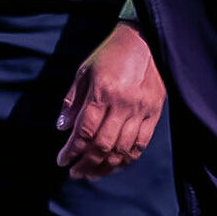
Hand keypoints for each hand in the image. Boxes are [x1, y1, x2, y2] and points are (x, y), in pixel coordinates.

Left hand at [57, 22, 164, 177]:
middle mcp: (123, 104)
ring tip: (93, 174)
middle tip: (75, 173)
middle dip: (86, 163)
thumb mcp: (84, 71)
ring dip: (106, 166)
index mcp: (103, 92)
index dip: (72, 150)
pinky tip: (116, 165)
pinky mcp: (154, 113)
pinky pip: (141, 143)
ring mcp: (141, 110)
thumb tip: (62, 127)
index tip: (62, 161)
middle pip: (103, 144)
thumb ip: (73, 100)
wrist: (145, 41)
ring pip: (123, 148)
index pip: (85, 131)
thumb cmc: (111, 54)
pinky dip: (128, 159)